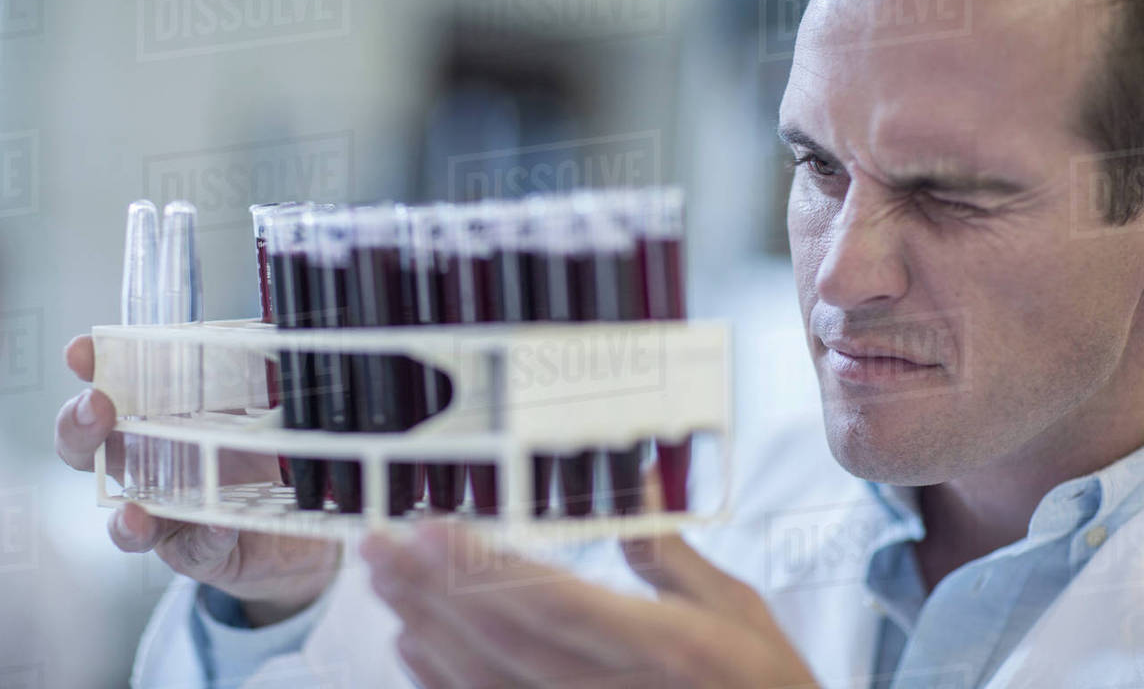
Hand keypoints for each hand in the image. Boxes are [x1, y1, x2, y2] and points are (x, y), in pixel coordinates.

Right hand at [56, 335, 339, 625]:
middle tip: (95, 408)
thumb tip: (271, 325)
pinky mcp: (204, 553)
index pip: (105, 393)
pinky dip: (206, 536)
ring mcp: (169, 517)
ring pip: (128, 523)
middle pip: (86, 455)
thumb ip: (253, 369)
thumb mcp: (259, 403)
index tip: (82, 350)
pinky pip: (197, 549)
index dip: (89, 370)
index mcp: (151, 425)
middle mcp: (146, 471)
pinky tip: (219, 522)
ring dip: (126, 520)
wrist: (300, 525)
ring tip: (133, 512)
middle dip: (79, 429)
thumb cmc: (261, 454)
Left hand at [361, 520, 818, 687]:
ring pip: (484, 683)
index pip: (556, 605)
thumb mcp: (736, 609)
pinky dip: (440, 683)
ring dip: (425, 629)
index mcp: (665, 649)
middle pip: (502, 643)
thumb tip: (634, 476)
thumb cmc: (763, 685)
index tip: (431, 529)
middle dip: (432, 590)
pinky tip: (411, 644)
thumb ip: (669, 551)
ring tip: (384, 580)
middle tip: (379, 544)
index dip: (484, 569)